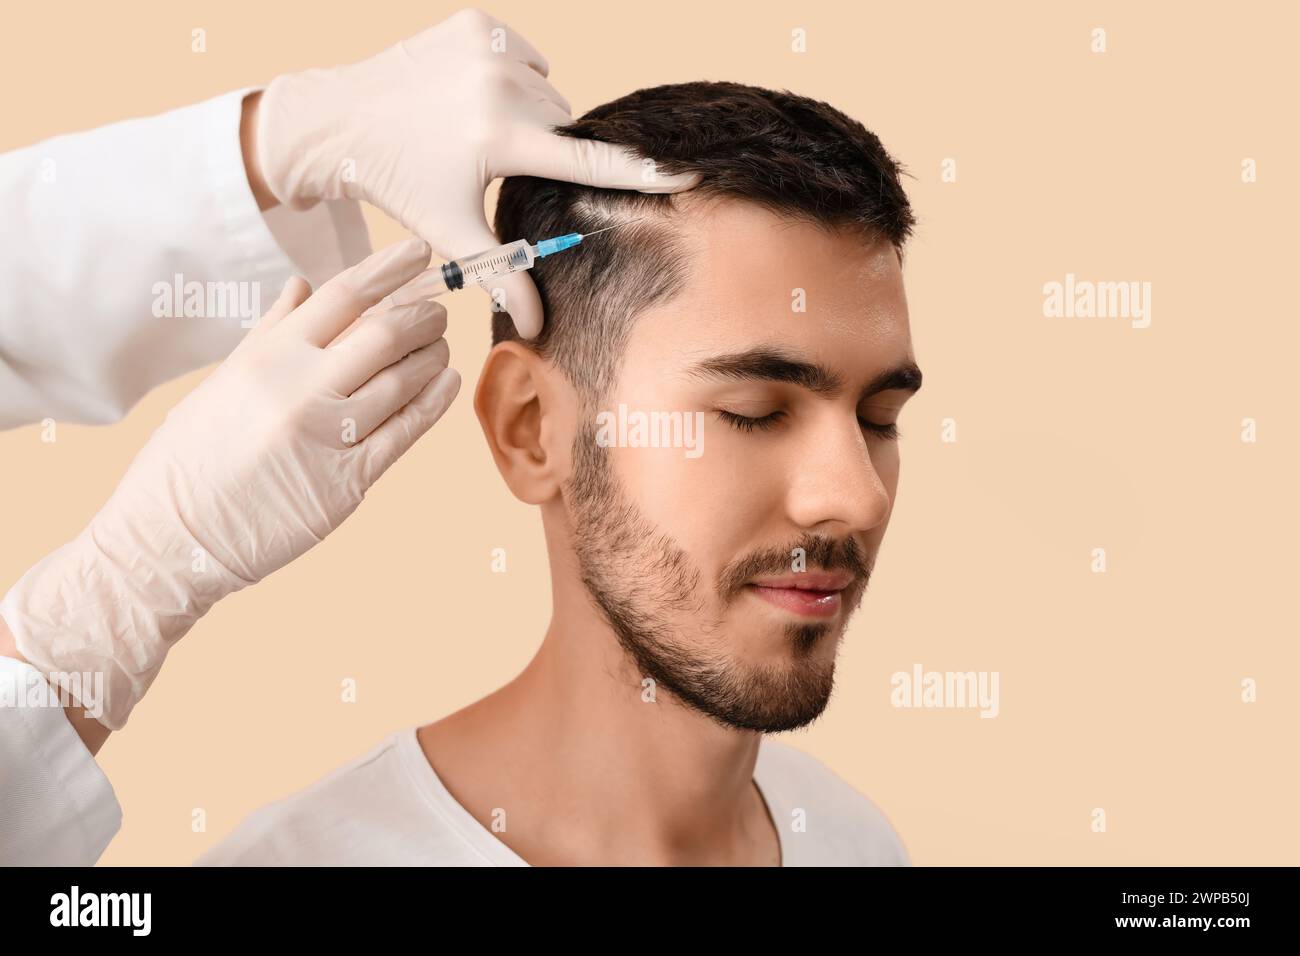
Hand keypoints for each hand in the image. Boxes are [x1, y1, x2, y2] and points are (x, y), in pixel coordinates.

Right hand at [0, 238, 456, 729]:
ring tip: (439, 345)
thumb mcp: (220, 384)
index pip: (341, 295)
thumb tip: (302, 288)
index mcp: (266, 358)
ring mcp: (328, 436)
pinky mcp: (348, 483)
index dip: (388, 268)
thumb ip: (268, 334)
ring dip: (431, 356)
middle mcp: (301, 390)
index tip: (418, 252)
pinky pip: (406, 431)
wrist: (172, 541)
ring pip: (403, 380)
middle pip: (385, 333)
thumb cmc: (188, 462)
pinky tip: (444, 382)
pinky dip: (433, 400)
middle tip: (437, 309)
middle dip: (422, 314)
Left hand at [250, 8, 697, 336]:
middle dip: (548, 150)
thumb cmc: (397, 180)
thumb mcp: (449, 232)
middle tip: (503, 166)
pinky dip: (513, 78)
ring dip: (533, 116)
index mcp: (497, 135)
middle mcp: (498, 82)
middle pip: (564, 127)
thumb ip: (501, 275)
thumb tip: (535, 332)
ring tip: (483, 133)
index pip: (586, 160)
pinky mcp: (476, 21)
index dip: (640, 173)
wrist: (340, 118)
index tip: (685, 173)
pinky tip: (474, 97)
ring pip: (547, 92)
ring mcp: (488, 44)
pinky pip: (525, 56)